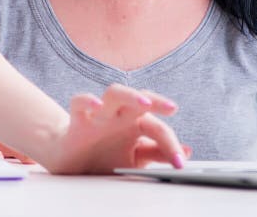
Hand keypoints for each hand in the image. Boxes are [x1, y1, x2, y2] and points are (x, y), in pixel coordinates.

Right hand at [48, 84, 190, 174]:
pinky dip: (87, 100)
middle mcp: (119, 115)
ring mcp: (99, 115)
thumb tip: (185, 152)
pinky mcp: (78, 119)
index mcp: (134, 124)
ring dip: (129, 95)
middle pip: (140, 98)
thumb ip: (157, 154)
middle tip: (172, 108)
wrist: (71, 161)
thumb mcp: (134, 160)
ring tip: (144, 103)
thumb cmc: (104, 156)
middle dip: (157, 101)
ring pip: (114, 93)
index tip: (180, 164)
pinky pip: (79, 101)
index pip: (156, 127)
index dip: (170, 144)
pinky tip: (97, 106)